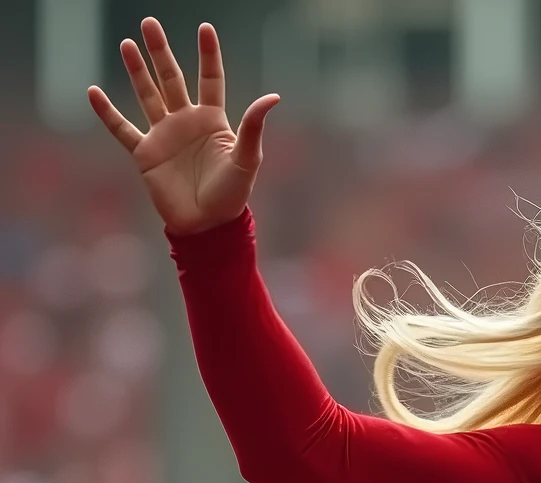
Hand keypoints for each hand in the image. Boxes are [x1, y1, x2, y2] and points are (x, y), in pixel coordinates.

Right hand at [87, 18, 277, 235]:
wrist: (207, 227)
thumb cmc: (231, 196)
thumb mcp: (247, 160)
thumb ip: (254, 127)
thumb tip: (273, 97)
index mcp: (212, 121)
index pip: (210, 80)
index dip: (208, 55)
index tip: (205, 28)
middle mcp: (186, 122)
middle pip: (172, 78)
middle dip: (161, 52)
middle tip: (150, 23)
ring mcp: (164, 136)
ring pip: (147, 95)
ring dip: (137, 71)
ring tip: (127, 45)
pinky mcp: (145, 154)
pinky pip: (122, 129)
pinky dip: (107, 113)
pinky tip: (93, 92)